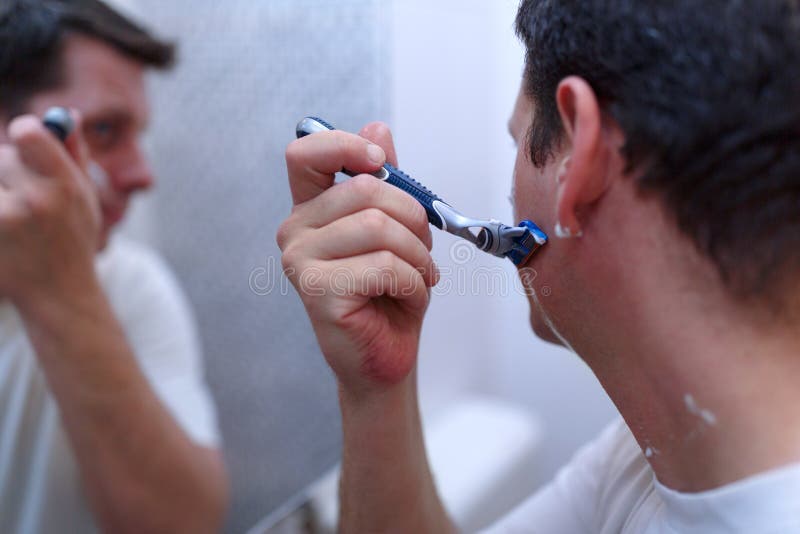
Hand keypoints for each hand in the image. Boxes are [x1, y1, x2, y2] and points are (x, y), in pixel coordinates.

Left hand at [0, 113, 100, 306]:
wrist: (58, 296)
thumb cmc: (73, 241)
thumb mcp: (85, 197)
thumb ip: (73, 153)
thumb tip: (68, 115)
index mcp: (64, 186)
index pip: (26, 132)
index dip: (24, 132)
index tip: (25, 142)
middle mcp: (34, 202)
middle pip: (0, 157)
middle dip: (7, 173)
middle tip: (20, 195)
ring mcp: (4, 222)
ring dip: (0, 193)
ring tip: (13, 217)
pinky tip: (7, 229)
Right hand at [277, 123, 438, 394]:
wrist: (387, 356)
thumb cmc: (390, 294)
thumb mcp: (397, 231)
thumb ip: (386, 182)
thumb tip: (377, 126)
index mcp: (311, 210)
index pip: (306, 154)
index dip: (345, 145)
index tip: (380, 161)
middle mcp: (295, 231)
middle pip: (365, 189)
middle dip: (413, 219)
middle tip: (423, 252)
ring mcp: (299, 261)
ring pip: (379, 226)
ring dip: (417, 256)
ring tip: (418, 278)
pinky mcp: (316, 290)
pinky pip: (384, 264)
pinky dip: (413, 282)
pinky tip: (407, 298)